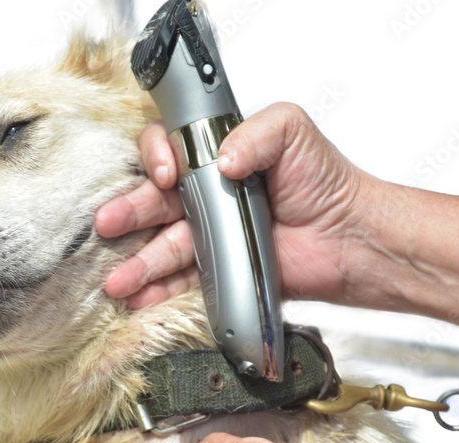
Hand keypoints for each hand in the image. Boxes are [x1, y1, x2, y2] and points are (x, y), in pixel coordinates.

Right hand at [95, 103, 373, 307]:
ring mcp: (211, 234)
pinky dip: (158, 291)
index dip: (157, 158)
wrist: (350, 239)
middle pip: (154, 202)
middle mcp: (206, 194)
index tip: (166, 173)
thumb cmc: (328, 183)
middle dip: (128, 214)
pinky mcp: (218, 270)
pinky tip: (140, 297)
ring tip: (117, 278)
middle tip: (107, 224)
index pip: (169, 150)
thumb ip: (259, 129)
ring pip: (161, 246)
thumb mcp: (294, 131)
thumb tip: (224, 158)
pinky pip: (181, 281)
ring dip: (136, 262)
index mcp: (215, 156)